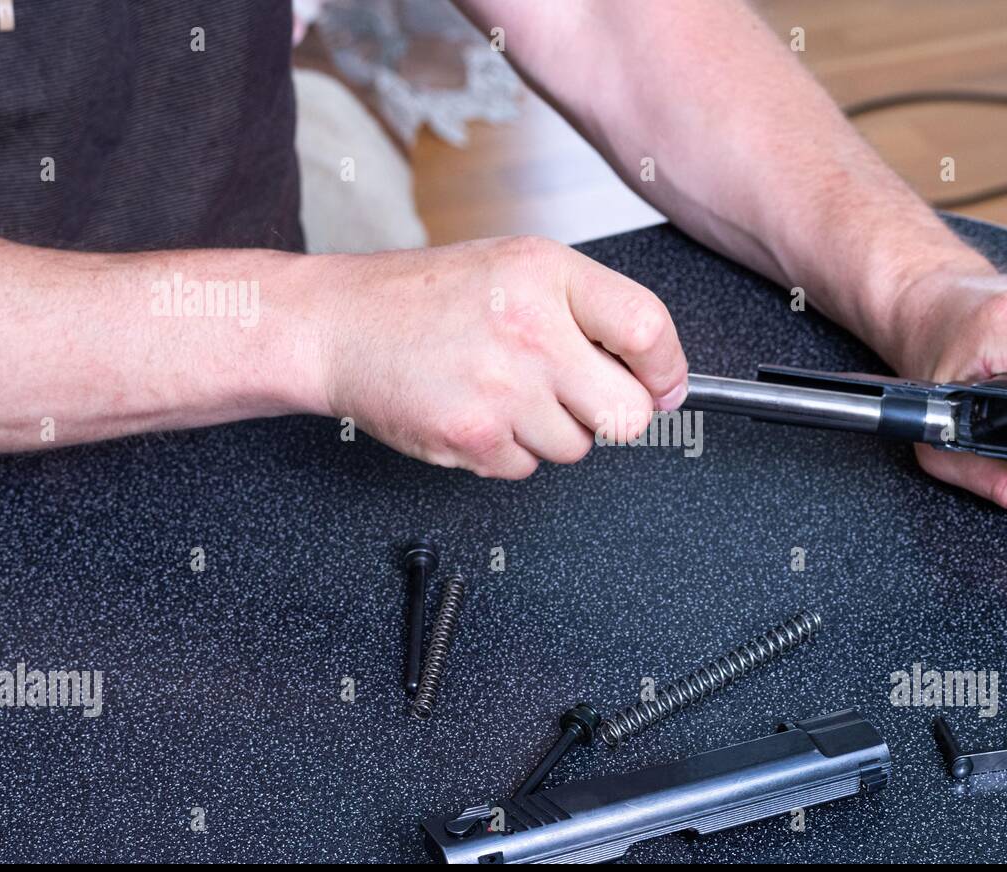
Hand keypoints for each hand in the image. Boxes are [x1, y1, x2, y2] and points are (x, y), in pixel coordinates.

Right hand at [310, 236, 688, 477]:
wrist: (340, 325)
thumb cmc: (430, 298)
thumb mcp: (519, 269)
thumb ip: (591, 310)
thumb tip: (659, 374)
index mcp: (547, 275)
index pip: (648, 329)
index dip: (667, 369)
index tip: (663, 383)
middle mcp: (529, 329)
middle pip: (628, 413)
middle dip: (614, 415)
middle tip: (581, 396)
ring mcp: (500, 388)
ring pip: (576, 447)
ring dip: (551, 431)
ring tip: (506, 390)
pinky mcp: (472, 436)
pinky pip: (527, 467)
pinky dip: (508, 450)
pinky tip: (477, 410)